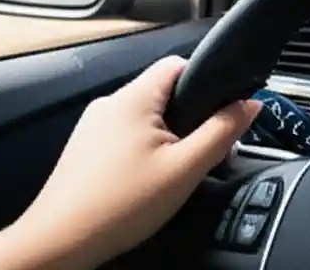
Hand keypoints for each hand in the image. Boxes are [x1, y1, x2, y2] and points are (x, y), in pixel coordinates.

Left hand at [0, 56, 260, 268]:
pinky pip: (126, 137)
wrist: (60, 244)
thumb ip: (222, 131)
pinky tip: (148, 182)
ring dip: (168, 139)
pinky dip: (144, 152)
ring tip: (175, 174)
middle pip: (164, 95)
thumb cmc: (119, 206)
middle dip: (191, 120)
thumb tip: (250, 104)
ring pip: (146, 119)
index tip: (222, 111)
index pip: (178, 64)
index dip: (207, 83)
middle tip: (203, 155)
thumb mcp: (186, 168)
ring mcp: (92, 127)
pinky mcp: (85, 150)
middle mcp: (109, 105)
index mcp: (133, 98)